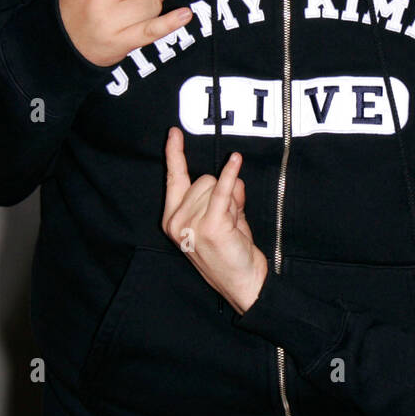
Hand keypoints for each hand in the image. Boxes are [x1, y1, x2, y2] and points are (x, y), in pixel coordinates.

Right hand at [162, 127, 266, 313]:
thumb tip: (231, 174)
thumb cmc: (230, 251)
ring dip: (232, 200)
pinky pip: (224, 190)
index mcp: (172, 218)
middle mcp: (176, 220)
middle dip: (223, 192)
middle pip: (204, 179)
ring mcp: (192, 223)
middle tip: (228, 219)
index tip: (174, 133)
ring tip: (232, 225)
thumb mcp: (220, 218)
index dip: (174, 153)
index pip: (173, 178)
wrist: (242, 282)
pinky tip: (236, 160)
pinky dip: (231, 174)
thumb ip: (220, 195)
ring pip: (217, 185)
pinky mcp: (211, 225)